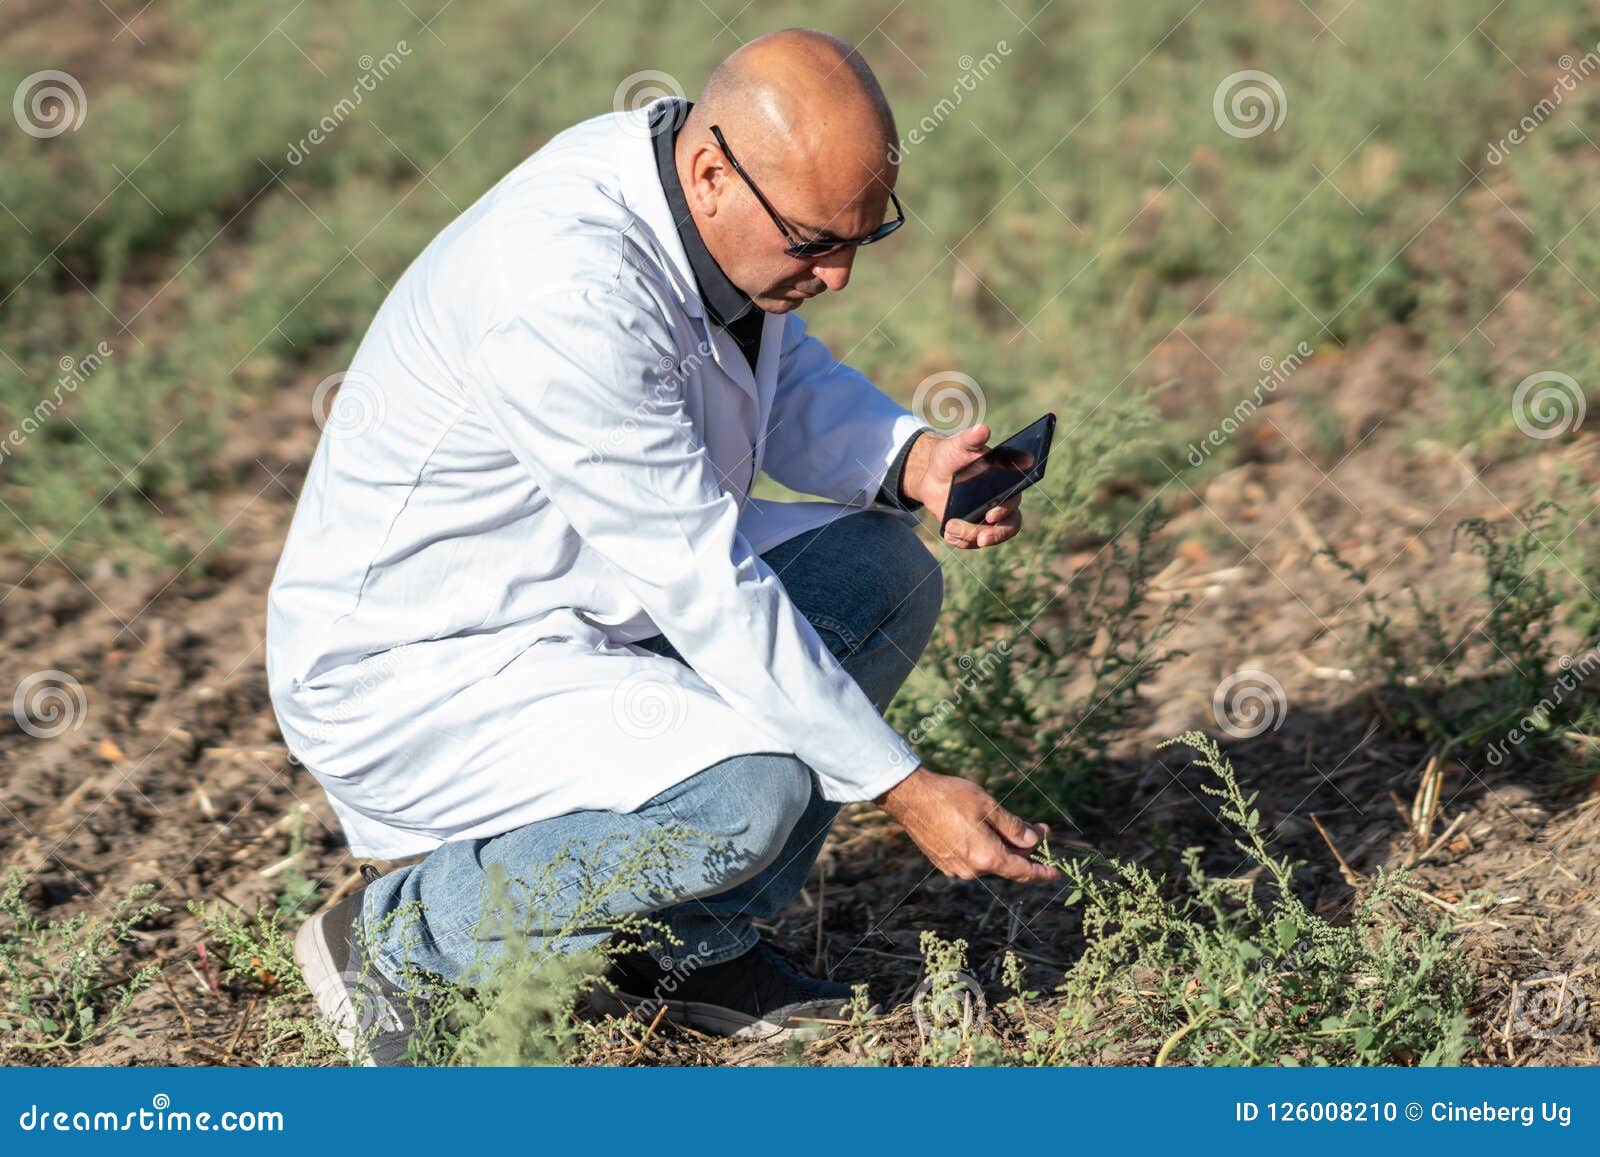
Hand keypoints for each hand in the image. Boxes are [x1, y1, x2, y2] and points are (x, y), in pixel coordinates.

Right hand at [876, 766, 1058, 882]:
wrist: (910, 798)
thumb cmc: (951, 798)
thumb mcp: (990, 807)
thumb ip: (1015, 827)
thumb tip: (1034, 841)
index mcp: (987, 857)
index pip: (1023, 872)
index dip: (1042, 872)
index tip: (1056, 873)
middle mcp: (972, 870)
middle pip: (1007, 864)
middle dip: (1024, 849)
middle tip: (1037, 828)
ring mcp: (955, 869)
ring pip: (989, 861)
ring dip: (1002, 847)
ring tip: (1008, 825)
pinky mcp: (943, 863)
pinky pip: (972, 860)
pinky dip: (984, 848)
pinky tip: (982, 829)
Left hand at [901, 426, 1024, 548]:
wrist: (933, 474)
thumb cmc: (952, 456)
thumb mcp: (958, 446)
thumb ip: (971, 439)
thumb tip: (982, 429)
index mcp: (1005, 483)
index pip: (1014, 499)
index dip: (1006, 509)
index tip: (991, 513)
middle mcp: (1002, 504)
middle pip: (1010, 526)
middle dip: (997, 534)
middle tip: (982, 539)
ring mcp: (987, 519)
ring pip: (989, 537)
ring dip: (971, 537)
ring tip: (951, 528)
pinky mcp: (972, 529)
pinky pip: (971, 543)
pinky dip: (960, 541)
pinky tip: (949, 532)